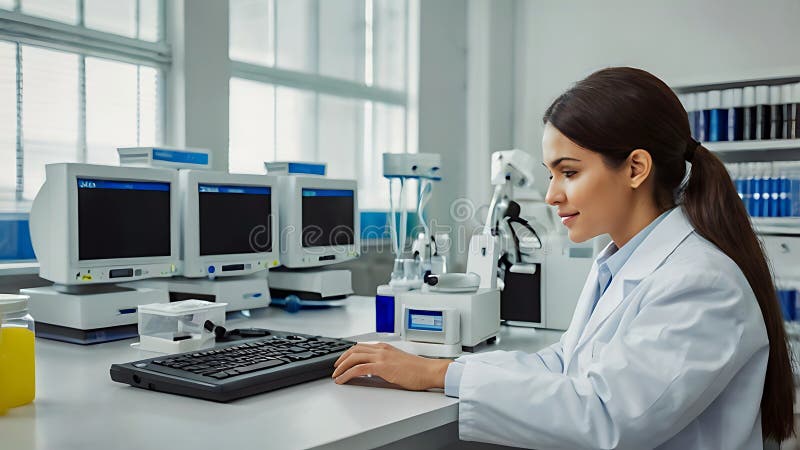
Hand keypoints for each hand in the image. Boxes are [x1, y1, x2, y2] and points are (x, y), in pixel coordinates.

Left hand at [332, 342, 451, 390]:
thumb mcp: (397, 362)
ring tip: (336, 376)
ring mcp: (381, 357)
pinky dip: (347, 374)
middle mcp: (381, 349)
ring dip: (341, 367)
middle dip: (341, 359)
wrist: (428, 371)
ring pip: (353, 358)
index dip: (348, 353)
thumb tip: (372, 370)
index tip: (341, 361)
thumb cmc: (417, 369)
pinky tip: (343, 380)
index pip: (360, 346)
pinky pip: (359, 369)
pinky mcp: (382, 367)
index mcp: (384, 347)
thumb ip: (384, 363)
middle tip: (335, 368)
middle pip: (354, 350)